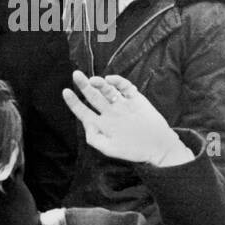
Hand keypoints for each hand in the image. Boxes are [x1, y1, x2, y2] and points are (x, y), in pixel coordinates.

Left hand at [62, 71, 191, 166]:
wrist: (158, 147)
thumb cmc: (132, 150)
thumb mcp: (109, 148)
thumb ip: (94, 137)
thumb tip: (86, 122)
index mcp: (100, 123)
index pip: (83, 111)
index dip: (73, 102)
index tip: (66, 91)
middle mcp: (109, 111)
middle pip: (93, 96)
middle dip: (84, 86)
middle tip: (76, 75)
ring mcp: (122, 104)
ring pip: (108, 90)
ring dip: (100, 83)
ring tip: (93, 80)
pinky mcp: (135, 99)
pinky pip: (125, 87)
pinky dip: (118, 81)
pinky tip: (110, 79)